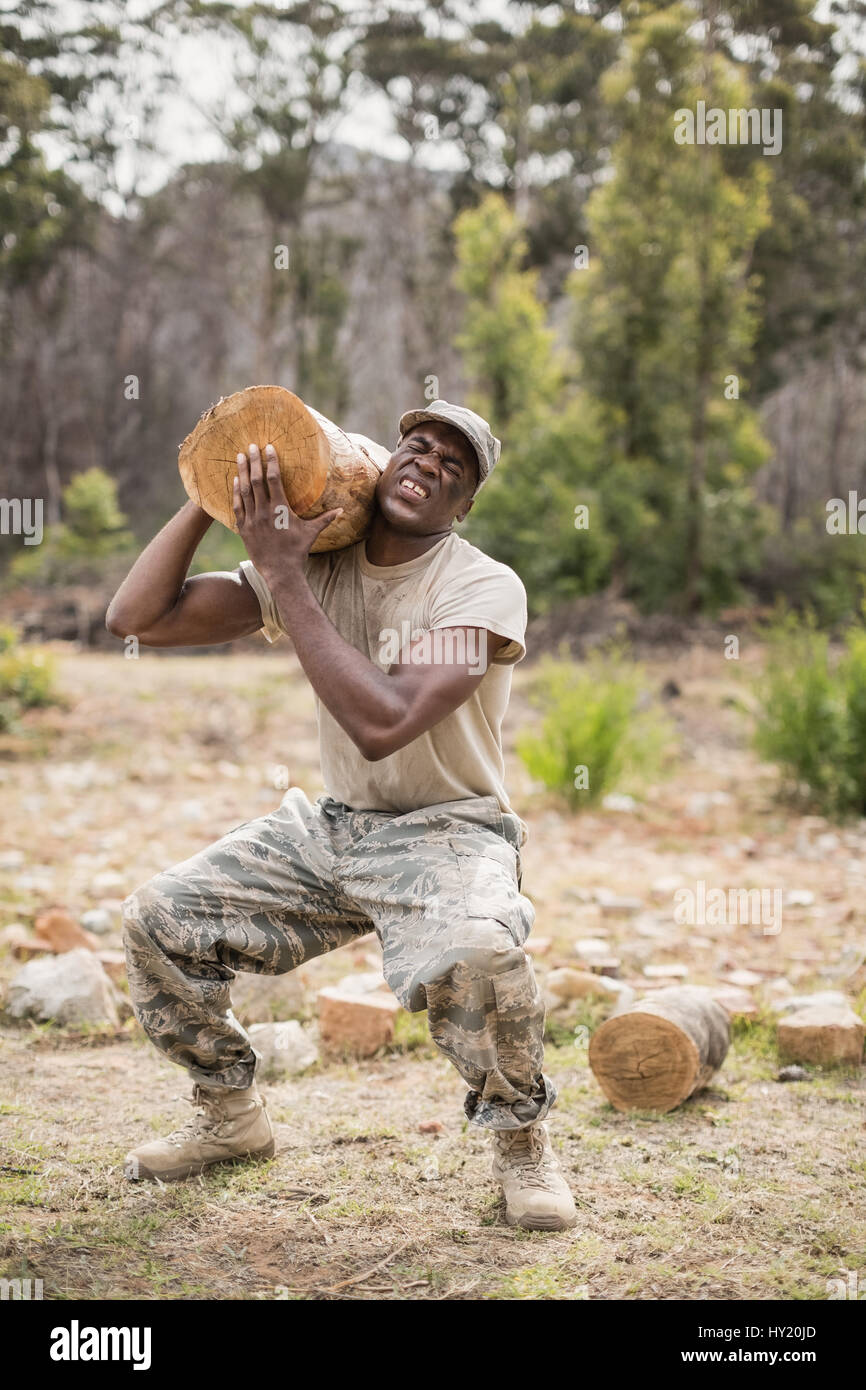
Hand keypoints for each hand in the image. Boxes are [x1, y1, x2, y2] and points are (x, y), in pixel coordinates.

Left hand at [232, 442, 341, 580]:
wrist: (280, 572)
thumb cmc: (297, 551)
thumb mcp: (311, 533)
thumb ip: (325, 519)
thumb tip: (343, 510)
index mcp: (280, 509)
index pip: (274, 478)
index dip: (271, 461)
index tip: (269, 448)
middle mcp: (264, 511)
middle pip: (257, 480)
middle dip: (254, 461)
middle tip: (251, 445)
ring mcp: (252, 520)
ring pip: (245, 490)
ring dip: (242, 472)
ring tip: (240, 456)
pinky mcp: (243, 529)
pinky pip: (237, 506)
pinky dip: (236, 492)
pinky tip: (236, 480)